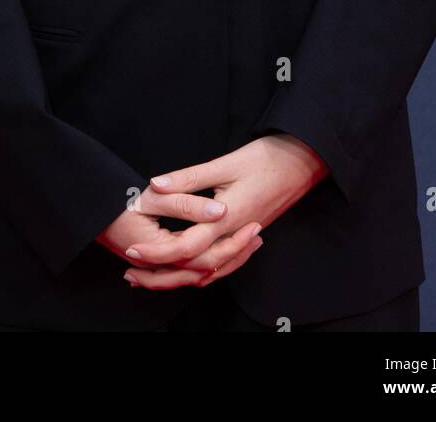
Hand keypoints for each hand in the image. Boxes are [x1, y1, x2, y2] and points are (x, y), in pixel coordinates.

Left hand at [118, 134, 329, 289]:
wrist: (304, 161)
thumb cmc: (267, 158)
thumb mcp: (225, 163)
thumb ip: (189, 177)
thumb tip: (156, 185)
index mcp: (227, 218)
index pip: (187, 247)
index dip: (157, 252)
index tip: (133, 251)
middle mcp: (235, 235)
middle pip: (195, 269)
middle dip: (162, 275)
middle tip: (131, 273)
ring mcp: (244, 238)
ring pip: (210, 271)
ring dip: (179, 276)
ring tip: (151, 275)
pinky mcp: (248, 234)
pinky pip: (224, 264)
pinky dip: (203, 270)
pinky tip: (189, 266)